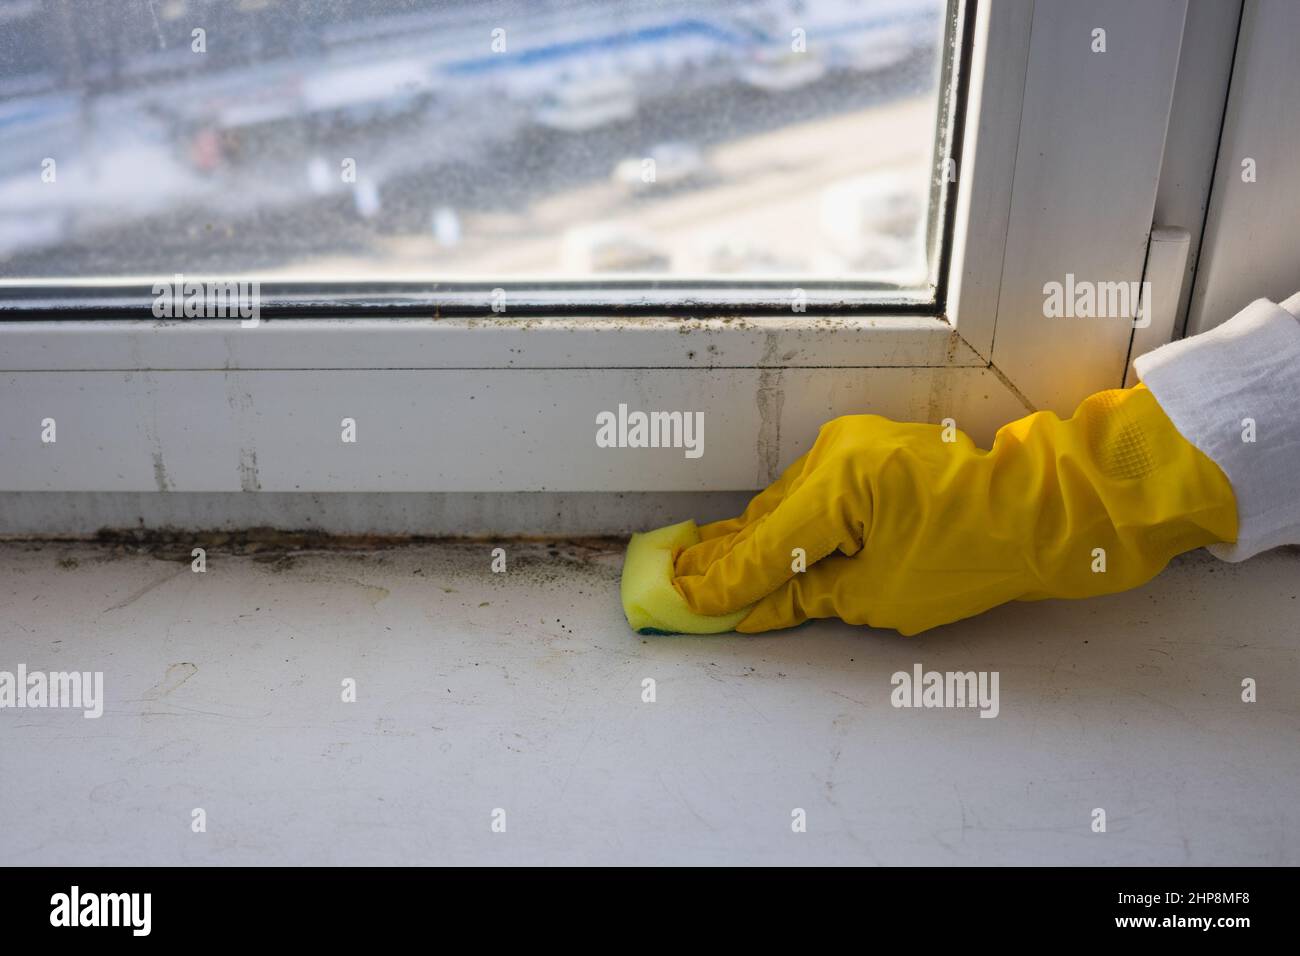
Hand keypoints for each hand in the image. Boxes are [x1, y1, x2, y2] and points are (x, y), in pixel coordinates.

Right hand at [671, 385, 1236, 634]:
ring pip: (785, 502)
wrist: (1039, 511)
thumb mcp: (880, 593)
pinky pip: (811, 491)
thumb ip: (807, 595)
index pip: (764, 545)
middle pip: (765, 518)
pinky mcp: (867, 451)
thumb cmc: (972, 554)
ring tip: (708, 568)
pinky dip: (788, 522)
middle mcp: (833, 453)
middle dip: (726, 558)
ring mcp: (852, 445)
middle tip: (678, 584)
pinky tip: (760, 543)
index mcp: (836, 484)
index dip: (724, 581)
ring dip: (754, 539)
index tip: (683, 601)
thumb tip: (760, 606)